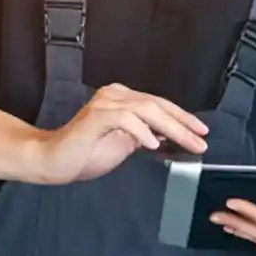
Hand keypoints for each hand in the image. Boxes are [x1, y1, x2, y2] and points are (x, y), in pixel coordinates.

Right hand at [33, 83, 208, 183]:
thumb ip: (145, 134)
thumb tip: (170, 134)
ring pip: (146, 110)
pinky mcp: (95, 116)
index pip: (159, 104)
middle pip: (157, 105)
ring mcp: (104, 103)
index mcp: (122, 98)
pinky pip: (125, 119)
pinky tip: (153, 144)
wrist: (54, 160)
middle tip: (201, 139)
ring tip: (186, 143)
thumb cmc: (86, 152)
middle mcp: (114, 95)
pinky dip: (142, 131)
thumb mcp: (125, 144)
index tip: (201, 131)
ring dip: (170, 128)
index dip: (183, 117)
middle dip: (183, 124)